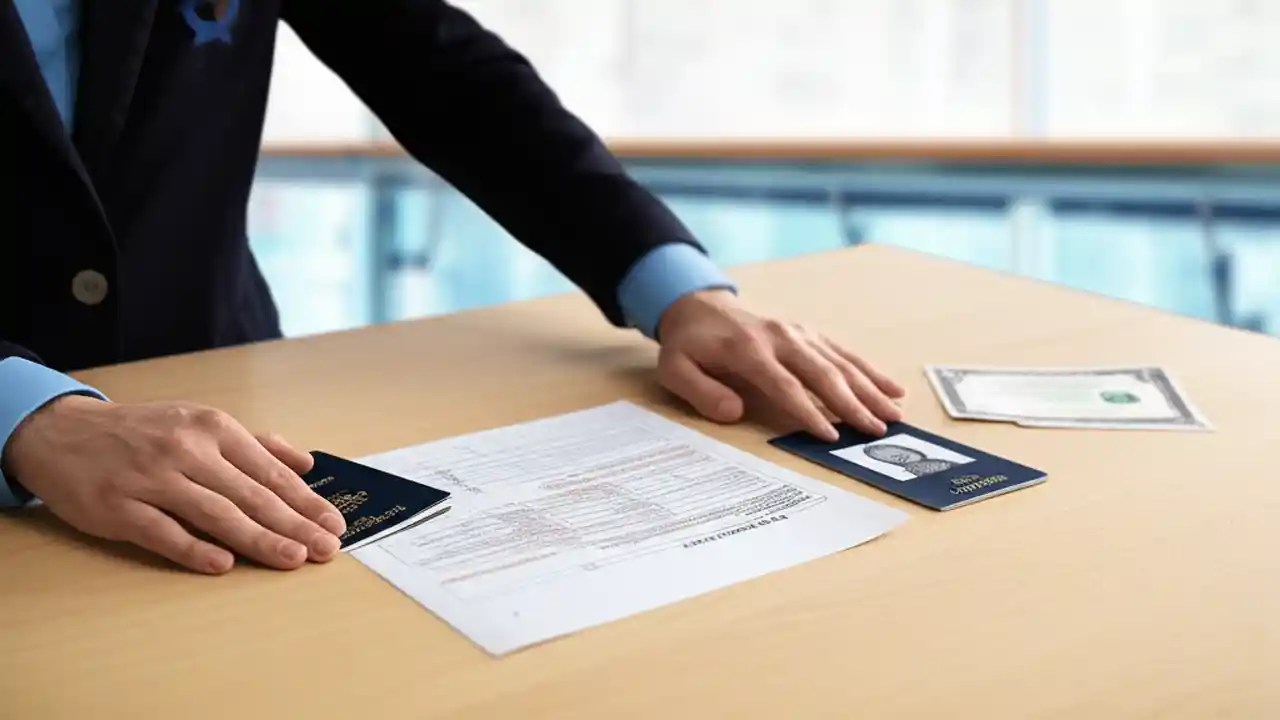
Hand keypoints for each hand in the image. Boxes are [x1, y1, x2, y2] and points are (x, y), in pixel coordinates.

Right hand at [3, 396, 345, 573]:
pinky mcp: (118, 506)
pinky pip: (162, 532)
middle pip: (250, 495)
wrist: (63, 433)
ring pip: (216, 514)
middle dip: (294, 524)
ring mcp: (151, 478)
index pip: (269, 471)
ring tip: (292, 559)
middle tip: (325, 549)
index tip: (333, 523)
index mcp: (211, 428)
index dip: (305, 500)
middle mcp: (186, 450)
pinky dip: (194, 549)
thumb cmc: (143, 432)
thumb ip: (254, 444)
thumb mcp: (198, 423)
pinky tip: (224, 564)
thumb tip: (305, 462)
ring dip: (259, 539)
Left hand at [656, 290, 905, 440]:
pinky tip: (892, 388)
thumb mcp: (675, 368)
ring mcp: (798, 333)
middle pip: (822, 373)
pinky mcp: (809, 334)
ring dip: (869, 390)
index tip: (830, 436)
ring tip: (893, 416)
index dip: (808, 411)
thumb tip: (734, 412)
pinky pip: (843, 353)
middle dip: (852, 404)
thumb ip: (701, 391)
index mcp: (748, 349)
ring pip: (840, 363)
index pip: (785, 384)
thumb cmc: (688, 344)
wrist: (699, 305)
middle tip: (877, 431)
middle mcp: (781, 337)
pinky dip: (869, 370)